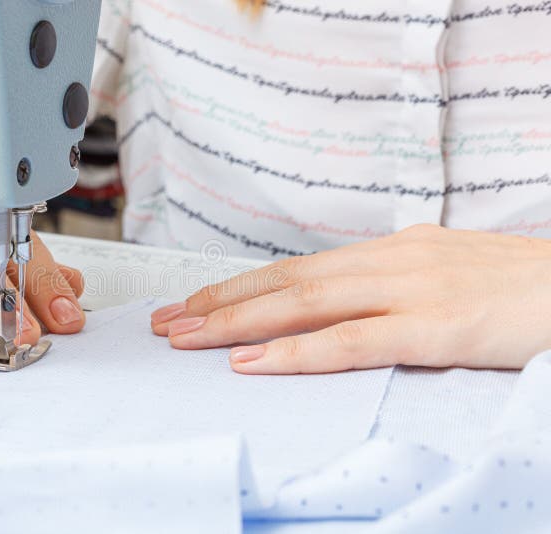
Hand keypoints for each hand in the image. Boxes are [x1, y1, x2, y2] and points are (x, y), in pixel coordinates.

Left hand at [151, 224, 550, 373]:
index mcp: (389, 252)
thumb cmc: (517, 287)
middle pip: (284, 282)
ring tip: (189, 337)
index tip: (196, 301)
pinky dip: (295, 352)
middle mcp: (389, 262)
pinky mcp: (434, 327)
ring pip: (303, 304)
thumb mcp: (442, 275)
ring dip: (237, 323)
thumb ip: (389, 287)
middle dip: (219, 302)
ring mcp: (409, 291)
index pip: (296, 269)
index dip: (239, 286)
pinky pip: (350, 341)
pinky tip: (253, 362)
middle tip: (169, 320)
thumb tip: (340, 306)